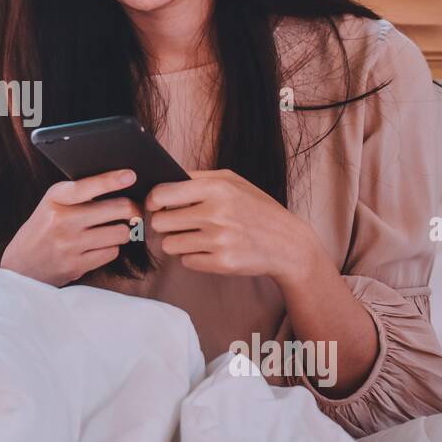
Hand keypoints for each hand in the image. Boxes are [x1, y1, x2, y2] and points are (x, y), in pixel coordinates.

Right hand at [1, 168, 142, 286]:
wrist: (20, 266)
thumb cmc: (43, 229)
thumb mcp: (51, 204)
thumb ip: (78, 195)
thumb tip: (119, 188)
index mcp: (55, 199)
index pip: (87, 186)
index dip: (111, 180)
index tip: (130, 176)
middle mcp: (62, 220)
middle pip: (117, 209)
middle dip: (132, 208)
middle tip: (134, 209)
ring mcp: (70, 245)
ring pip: (120, 232)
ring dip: (123, 231)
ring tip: (115, 229)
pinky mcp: (77, 265)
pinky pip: (112, 252)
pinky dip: (112, 248)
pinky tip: (101, 245)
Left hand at [144, 169, 316, 286]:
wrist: (288, 243)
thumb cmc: (256, 208)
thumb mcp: (233, 182)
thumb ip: (197, 178)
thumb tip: (161, 181)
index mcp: (216, 189)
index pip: (161, 194)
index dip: (153, 201)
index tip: (156, 205)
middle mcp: (216, 213)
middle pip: (160, 222)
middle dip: (166, 224)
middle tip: (179, 223)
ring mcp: (218, 240)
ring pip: (169, 244)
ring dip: (178, 242)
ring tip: (198, 236)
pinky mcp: (221, 263)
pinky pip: (186, 261)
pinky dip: (194, 257)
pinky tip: (210, 250)